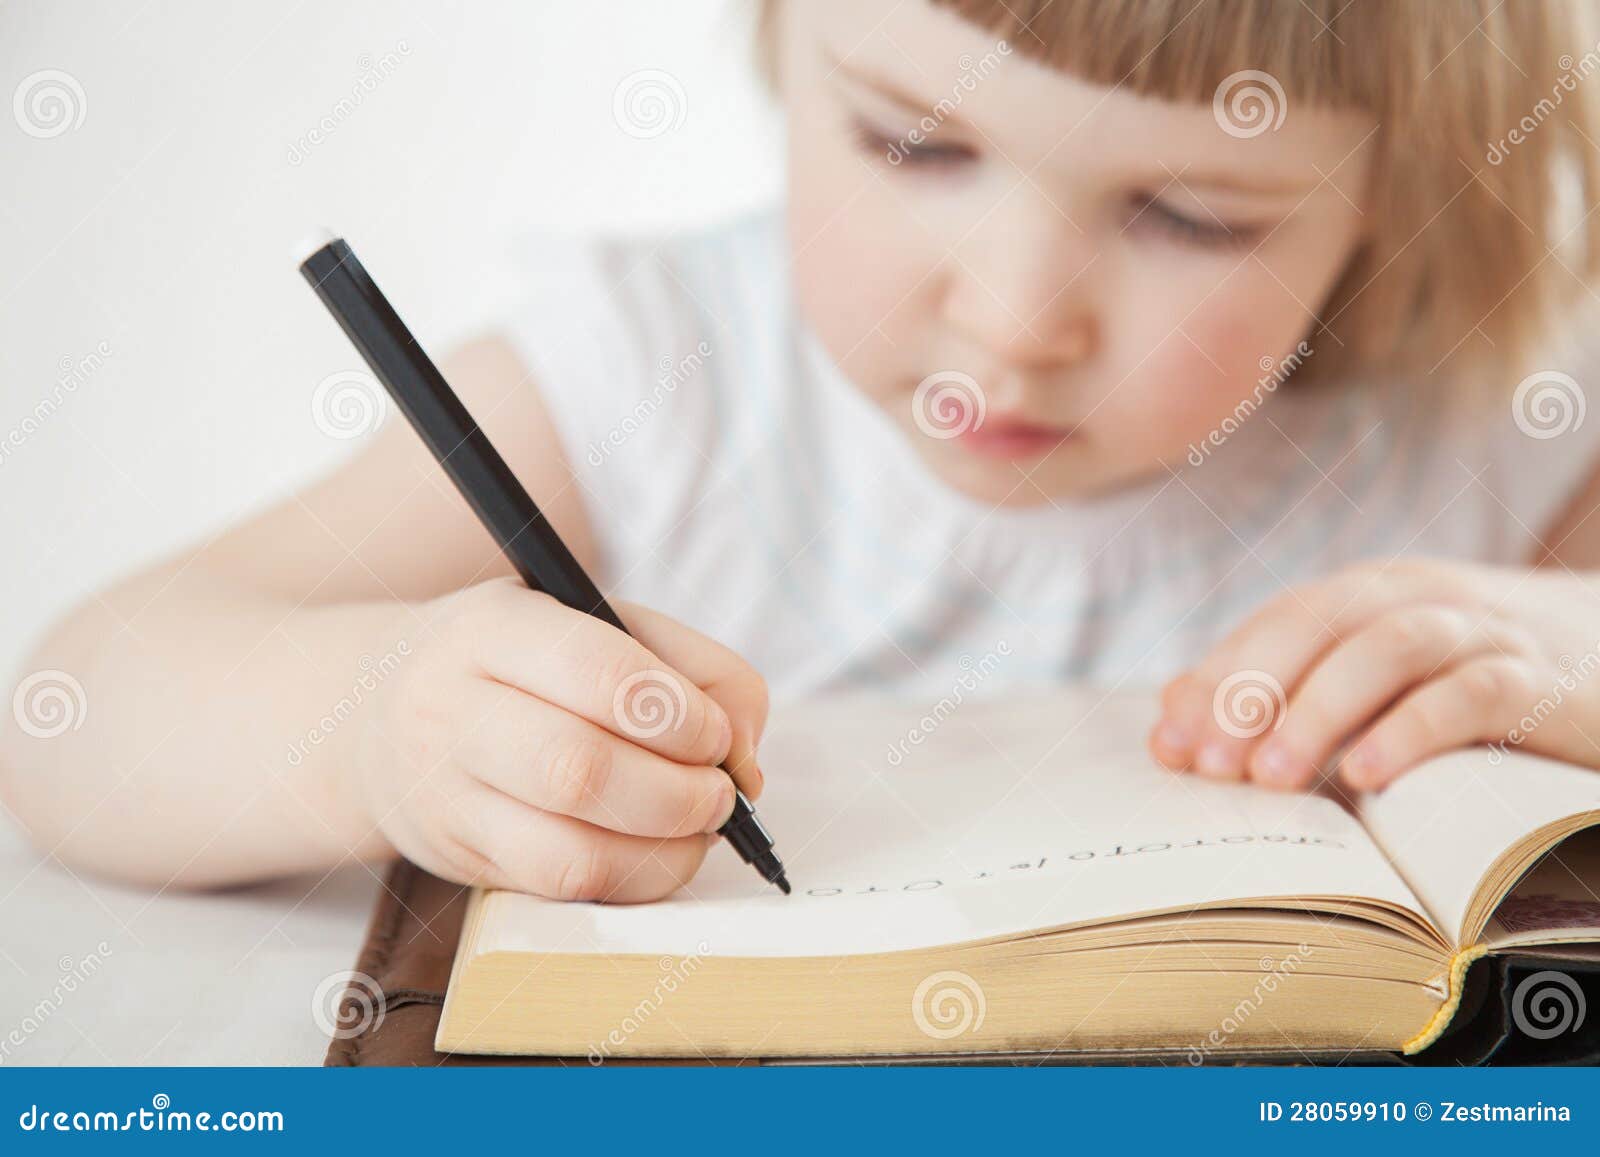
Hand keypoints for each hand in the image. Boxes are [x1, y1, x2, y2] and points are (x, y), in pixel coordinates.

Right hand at [349, 577, 767, 901]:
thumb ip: (694, 668)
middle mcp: (451, 709)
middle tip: (720, 793)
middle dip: (678, 793)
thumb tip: (746, 758)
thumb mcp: (598, 623)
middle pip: (579, 770)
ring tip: (698, 826)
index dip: (680, 717)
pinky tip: (659, 854)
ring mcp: (445, 795)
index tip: (716, 736)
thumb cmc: (523, 663)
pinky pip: (559, 890)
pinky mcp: (460, 860)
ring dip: (664, 850)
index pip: (600, 675)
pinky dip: (634, 881)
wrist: (379, 712)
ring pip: (568, 851)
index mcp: (493, 628)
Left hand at [1148, 559, 1599, 791]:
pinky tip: (1367, 773)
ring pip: (1387, 648)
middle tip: (1214, 767)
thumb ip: (1279, 692)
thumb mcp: (1372, 679)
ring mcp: (1484, 633)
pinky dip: (1412, 729)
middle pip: (1319, 624)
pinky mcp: (1542, 683)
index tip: (1172, 745)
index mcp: (1369, 594)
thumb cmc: (1471, 680)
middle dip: (1255, 693)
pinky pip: (1472, 692)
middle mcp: (1419, 598)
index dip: (1219, 679)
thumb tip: (1170, 721)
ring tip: (1273, 777)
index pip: (1276, 624)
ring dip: (1320, 710)